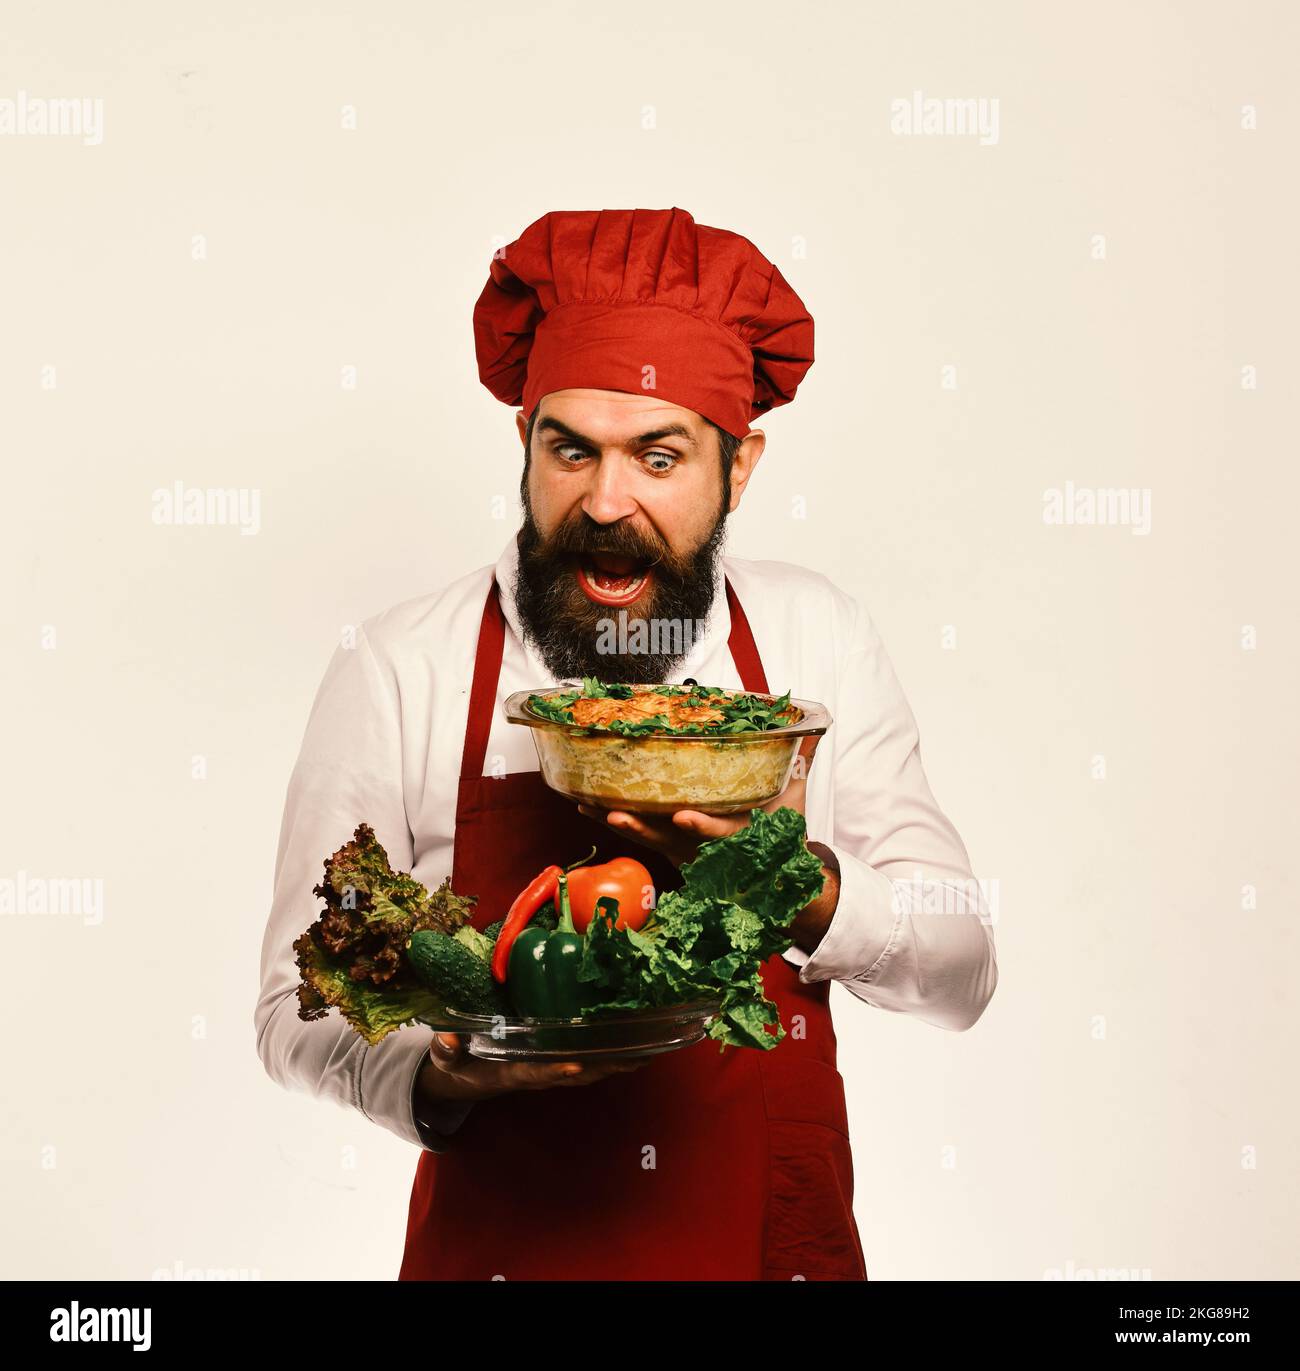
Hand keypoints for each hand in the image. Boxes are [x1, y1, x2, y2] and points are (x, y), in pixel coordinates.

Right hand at [415, 1032, 645, 1109]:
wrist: (465, 1080)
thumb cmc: (459, 1066)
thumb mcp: (447, 1062)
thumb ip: (445, 1052)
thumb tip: (445, 1041)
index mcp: (510, 1072)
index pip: (535, 1073)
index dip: (555, 1071)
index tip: (575, 1065)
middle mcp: (536, 1074)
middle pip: (575, 1075)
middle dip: (603, 1068)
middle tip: (634, 1057)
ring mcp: (548, 1071)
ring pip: (587, 1071)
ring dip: (615, 1064)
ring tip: (646, 1053)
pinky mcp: (555, 1064)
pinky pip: (588, 1064)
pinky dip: (610, 1058)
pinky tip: (633, 1049)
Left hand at [577, 733, 822, 869]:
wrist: (769, 871)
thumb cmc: (779, 827)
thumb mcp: (794, 796)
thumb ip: (801, 761)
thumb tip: (816, 729)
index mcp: (739, 836)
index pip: (721, 834)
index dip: (703, 827)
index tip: (683, 817)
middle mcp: (705, 847)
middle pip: (669, 839)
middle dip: (642, 829)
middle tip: (617, 816)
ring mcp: (683, 849)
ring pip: (647, 837)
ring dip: (618, 823)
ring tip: (590, 808)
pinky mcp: (667, 845)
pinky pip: (637, 834)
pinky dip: (611, 820)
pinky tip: (585, 805)